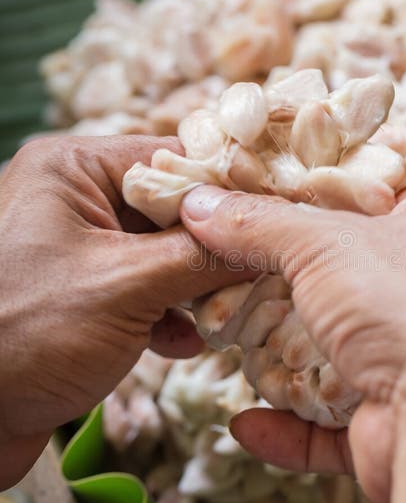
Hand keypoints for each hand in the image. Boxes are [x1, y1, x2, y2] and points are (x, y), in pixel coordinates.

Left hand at [0, 135, 243, 486]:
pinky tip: (185, 344)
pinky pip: (141, 293)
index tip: (282, 215)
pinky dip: (167, 316)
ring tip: (227, 315)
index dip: (230, 187)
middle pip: (171, 210)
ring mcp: (76, 252)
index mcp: (73, 169)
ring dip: (197, 288)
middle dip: (216, 249)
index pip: (172, 158)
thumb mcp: (126, 286)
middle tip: (266, 273)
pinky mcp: (80, 298)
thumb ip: (202, 257)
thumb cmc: (24, 334)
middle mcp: (74, 200)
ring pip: (162, 256)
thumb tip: (268, 240)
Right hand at [181, 179, 405, 502]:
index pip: (362, 194)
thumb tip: (198, 206)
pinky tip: (246, 424)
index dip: (302, 194)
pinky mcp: (396, 422)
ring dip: (276, 360)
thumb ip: (257, 223)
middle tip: (215, 274)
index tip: (242, 196)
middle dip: (275, 286)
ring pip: (331, 355)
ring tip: (222, 348)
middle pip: (338, 277)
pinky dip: (288, 426)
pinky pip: (329, 424)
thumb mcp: (323, 242)